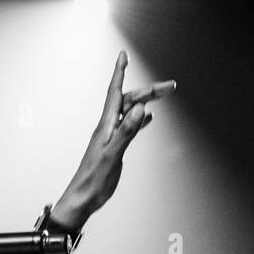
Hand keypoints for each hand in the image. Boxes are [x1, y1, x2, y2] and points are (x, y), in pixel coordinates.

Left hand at [57, 51, 175, 221]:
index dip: (119, 73)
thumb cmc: (93, 180)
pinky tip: (148, 119)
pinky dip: (140, 120)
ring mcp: (111, 137)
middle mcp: (108, 127)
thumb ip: (126, 131)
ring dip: (147, 102)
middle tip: (170, 86)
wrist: (82, 198)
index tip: (124, 55)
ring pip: (131, 112)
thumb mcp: (112, 155)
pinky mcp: (114, 147)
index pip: (115, 93)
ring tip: (164, 96)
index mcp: (106, 125)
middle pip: (129, 101)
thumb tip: (140, 109)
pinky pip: (130, 127)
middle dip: (149, 90)